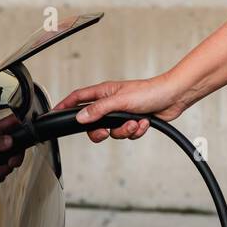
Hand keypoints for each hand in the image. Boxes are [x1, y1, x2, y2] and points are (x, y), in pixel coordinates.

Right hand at [52, 74, 189, 142]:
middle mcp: (111, 103)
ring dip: (124, 131)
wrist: (173, 98)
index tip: (53, 113)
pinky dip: (135, 131)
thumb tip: (80, 118)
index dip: (65, 106)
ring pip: (112, 132)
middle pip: (93, 123)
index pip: (78, 98)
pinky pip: (127, 134)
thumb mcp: (120, 101)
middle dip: (100, 132)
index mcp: (104, 93)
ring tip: (134, 123)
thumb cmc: (149, 91)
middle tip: (105, 133)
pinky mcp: (133, 122)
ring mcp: (122, 114)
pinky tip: (143, 123)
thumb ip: (98, 110)